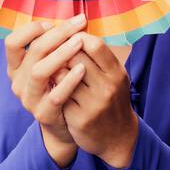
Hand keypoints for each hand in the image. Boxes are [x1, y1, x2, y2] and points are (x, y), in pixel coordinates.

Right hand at [5, 15, 88, 167]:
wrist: (64, 125)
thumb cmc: (60, 86)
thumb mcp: (52, 65)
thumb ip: (55, 46)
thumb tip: (76, 19)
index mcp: (16, 67)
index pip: (12, 42)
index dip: (31, 30)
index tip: (53, 23)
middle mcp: (18, 82)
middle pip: (33, 52)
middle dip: (58, 34)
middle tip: (79, 23)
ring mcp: (29, 99)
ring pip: (40, 72)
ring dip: (61, 54)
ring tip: (80, 42)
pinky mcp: (44, 114)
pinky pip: (55, 95)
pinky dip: (69, 81)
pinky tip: (82, 69)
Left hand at [60, 34, 138, 169]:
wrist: (117, 138)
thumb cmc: (112, 100)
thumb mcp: (114, 76)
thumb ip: (99, 56)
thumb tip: (73, 31)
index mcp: (116, 72)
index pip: (94, 44)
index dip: (77, 38)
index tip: (69, 39)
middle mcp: (107, 87)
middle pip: (75, 56)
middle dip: (61, 51)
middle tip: (54, 51)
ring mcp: (93, 104)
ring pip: (63, 74)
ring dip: (54, 68)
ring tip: (52, 67)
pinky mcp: (79, 118)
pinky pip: (58, 95)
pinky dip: (53, 88)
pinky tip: (52, 87)